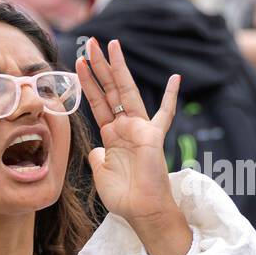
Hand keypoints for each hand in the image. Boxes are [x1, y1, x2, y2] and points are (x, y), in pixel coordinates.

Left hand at [76, 38, 190, 254]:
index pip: (98, 102)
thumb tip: (95, 149)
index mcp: (112, 135)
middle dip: (100, 66)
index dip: (89, 82)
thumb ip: (97, 156)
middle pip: (110, 90)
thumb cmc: (123, 197)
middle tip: (90, 42)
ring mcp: (140, 130)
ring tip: (110, 44)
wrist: (141, 211)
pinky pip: (164, 114)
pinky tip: (175, 78)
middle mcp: (126, 128)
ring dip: (117, 68)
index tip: (80, 62)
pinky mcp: (153, 137)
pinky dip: (170, 97)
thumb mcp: (101, 172)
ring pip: (127, 92)